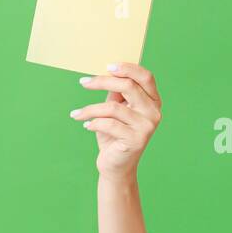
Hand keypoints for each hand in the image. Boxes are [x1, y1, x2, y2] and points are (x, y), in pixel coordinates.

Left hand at [72, 63, 160, 179]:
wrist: (116, 166)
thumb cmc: (114, 134)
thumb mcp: (115, 109)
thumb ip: (116, 92)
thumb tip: (107, 72)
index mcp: (153, 101)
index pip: (146, 77)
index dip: (127, 68)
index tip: (107, 66)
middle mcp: (154, 112)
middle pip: (129, 86)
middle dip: (102, 81)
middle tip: (83, 82)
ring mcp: (147, 127)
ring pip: (113, 107)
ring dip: (90, 109)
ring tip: (77, 114)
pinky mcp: (136, 140)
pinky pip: (109, 124)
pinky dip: (93, 123)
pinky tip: (86, 126)